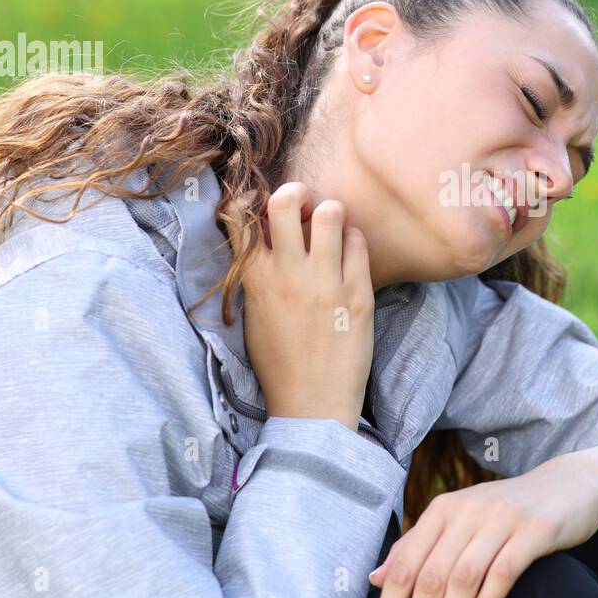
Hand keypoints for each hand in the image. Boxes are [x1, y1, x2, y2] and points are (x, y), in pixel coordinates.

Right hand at [225, 181, 373, 429]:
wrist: (313, 404)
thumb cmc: (280, 361)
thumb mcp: (255, 314)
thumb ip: (259, 273)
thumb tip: (267, 234)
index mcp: (256, 280)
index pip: (239, 219)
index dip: (248, 200)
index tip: (261, 203)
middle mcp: (289, 275)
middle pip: (286, 200)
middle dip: (296, 193)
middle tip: (305, 207)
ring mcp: (325, 283)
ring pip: (330, 212)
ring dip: (330, 213)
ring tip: (332, 230)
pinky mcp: (358, 294)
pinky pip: (359, 241)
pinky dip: (353, 240)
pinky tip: (349, 256)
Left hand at [368, 455, 597, 597]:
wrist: (569, 484)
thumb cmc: (507, 510)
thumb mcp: (461, 520)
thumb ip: (419, 545)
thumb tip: (377, 578)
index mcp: (444, 508)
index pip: (407, 561)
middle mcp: (468, 509)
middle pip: (432, 573)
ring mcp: (502, 519)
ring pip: (464, 576)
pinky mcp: (534, 530)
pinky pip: (502, 574)